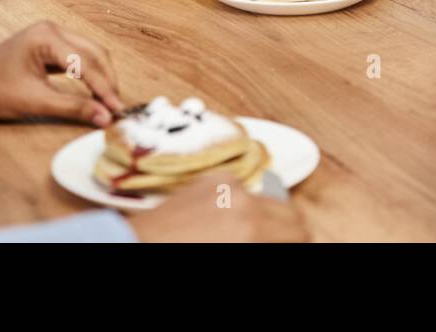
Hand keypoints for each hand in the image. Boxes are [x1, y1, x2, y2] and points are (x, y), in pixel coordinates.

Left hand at [0, 21, 124, 125]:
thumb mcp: (34, 102)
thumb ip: (72, 107)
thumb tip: (105, 118)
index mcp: (47, 36)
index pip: (87, 62)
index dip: (105, 88)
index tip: (118, 111)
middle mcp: (52, 29)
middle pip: (95, 53)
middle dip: (108, 81)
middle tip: (117, 108)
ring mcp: (51, 35)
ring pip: (90, 54)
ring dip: (102, 78)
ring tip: (109, 103)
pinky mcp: (49, 46)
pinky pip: (79, 57)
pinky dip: (90, 75)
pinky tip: (95, 93)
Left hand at [126, 176, 308, 241]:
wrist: (133, 247)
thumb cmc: (176, 254)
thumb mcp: (236, 253)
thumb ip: (264, 244)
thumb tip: (281, 240)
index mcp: (252, 227)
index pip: (300, 231)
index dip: (303, 242)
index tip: (299, 245)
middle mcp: (242, 199)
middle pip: (291, 212)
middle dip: (291, 231)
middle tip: (285, 242)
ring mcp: (223, 185)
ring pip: (266, 200)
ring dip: (266, 217)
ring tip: (251, 236)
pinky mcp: (206, 180)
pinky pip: (239, 190)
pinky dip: (241, 206)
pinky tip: (226, 223)